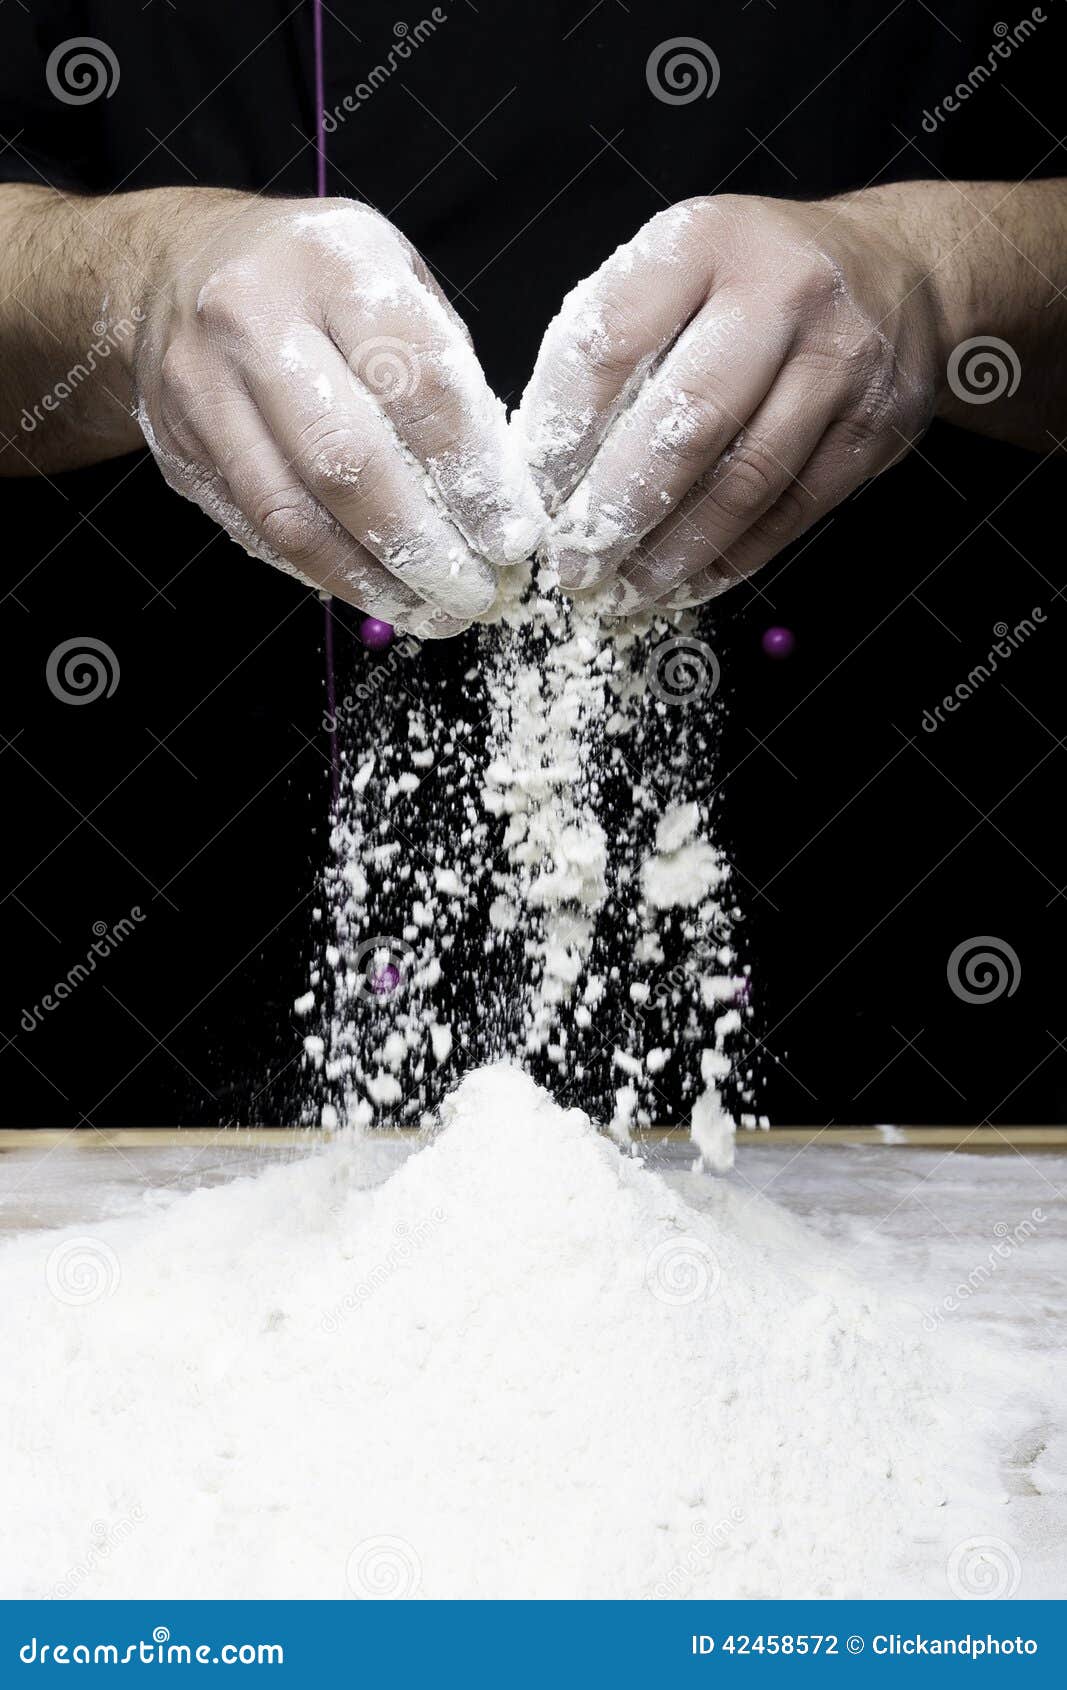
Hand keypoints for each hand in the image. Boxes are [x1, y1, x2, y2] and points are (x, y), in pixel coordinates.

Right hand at [133, 193, 545, 636]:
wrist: (171, 265)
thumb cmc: (313, 277)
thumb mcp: (392, 276)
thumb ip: (442, 369)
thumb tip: (497, 491)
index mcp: (333, 263)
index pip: (418, 386)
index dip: (474, 476)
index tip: (515, 537)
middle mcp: (255, 321)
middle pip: (348, 462)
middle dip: (424, 547)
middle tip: (476, 592)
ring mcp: (203, 391)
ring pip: (293, 516)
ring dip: (372, 581)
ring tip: (432, 612)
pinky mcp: (180, 451)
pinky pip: (259, 533)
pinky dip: (325, 574)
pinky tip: (375, 592)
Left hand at [518, 191, 949, 610]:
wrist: (902, 270)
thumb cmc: (756, 281)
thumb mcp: (683, 268)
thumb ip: (619, 345)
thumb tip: (549, 466)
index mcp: (704, 241)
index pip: (610, 343)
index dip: (562, 432)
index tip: (533, 496)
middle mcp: (779, 294)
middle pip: (686, 424)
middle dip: (617, 510)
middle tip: (573, 563)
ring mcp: (839, 362)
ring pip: (744, 481)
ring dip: (674, 550)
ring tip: (625, 587)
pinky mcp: (876, 426)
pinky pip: (792, 510)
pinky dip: (733, 558)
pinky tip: (688, 581)